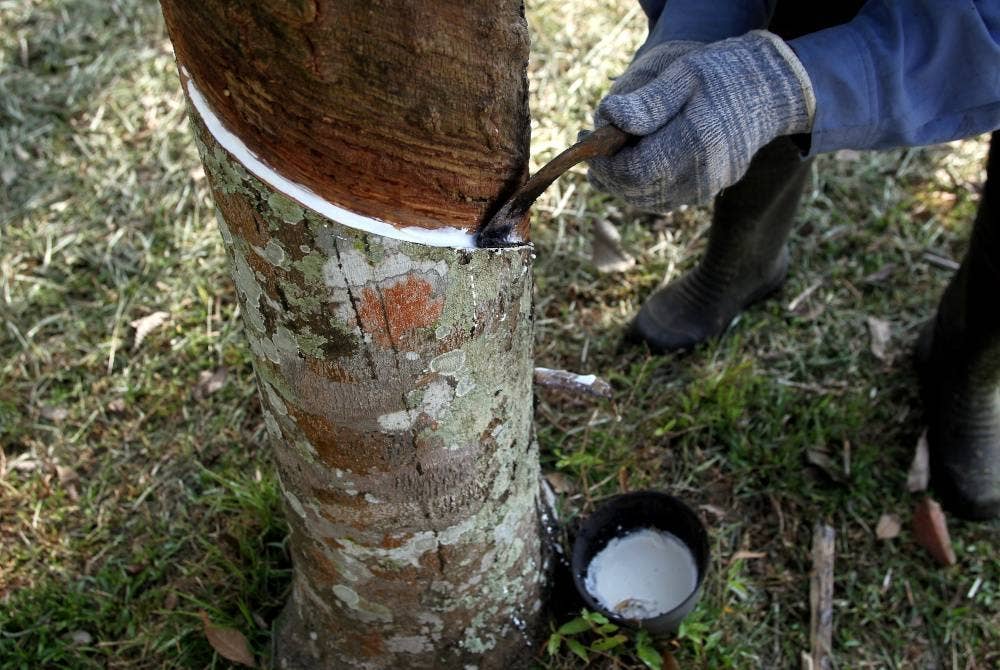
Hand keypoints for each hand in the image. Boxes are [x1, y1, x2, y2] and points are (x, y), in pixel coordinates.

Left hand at [588, 31, 814, 211]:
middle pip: (636, 192)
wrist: (770, 91)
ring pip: (648, 201)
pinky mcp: (708, 191)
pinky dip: (643, 186)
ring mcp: (707, 187)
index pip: (632, 173)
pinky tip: (634, 162)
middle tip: (592, 147)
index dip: (604, 163)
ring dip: (622, 182)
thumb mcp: (684, 74)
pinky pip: (664, 199)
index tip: (590, 142)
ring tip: (608, 155)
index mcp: (694, 144)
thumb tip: (608, 119)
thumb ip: (647, 101)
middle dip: (608, 174)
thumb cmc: (724, 75)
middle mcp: (702, 175)